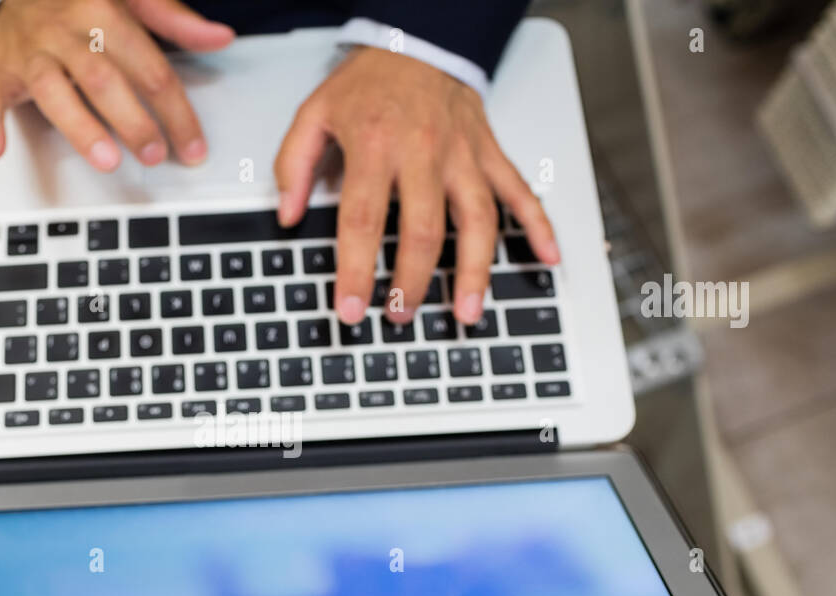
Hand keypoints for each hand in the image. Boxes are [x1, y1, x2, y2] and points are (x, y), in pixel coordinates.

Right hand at [0, 0, 234, 169]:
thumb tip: (219, 37)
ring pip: (53, 91)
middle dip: (133, 120)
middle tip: (155, 154)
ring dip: (80, 127)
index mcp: (101, 9)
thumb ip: (174, 18)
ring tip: (107, 159)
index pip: (149, 66)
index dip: (176, 109)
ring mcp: (30, 54)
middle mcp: (64, 32)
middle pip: (103, 79)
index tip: (192, 144)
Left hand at [275, 48, 559, 325]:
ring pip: (476, 220)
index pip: (362, 220)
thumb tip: (288, 215)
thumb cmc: (368, 82)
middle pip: (423, 230)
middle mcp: (423, 152)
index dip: (355, 270)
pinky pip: (518, 191)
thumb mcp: (315, 114)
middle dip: (412, 282)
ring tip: (468, 312)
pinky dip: (538, 225)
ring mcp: (462, 155)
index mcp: (375, 146)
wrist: (418, 39)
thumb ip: (294, 166)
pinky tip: (547, 257)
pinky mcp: (488, 153)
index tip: (350, 308)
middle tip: (399, 317)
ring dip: (474, 271)